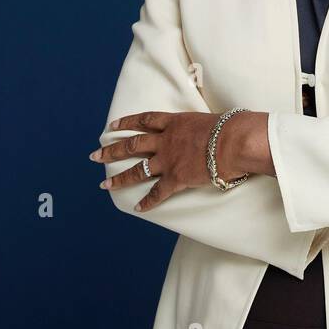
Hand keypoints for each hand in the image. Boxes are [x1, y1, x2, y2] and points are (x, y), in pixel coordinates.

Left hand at [90, 110, 253, 211]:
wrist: (233, 141)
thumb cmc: (230, 127)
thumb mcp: (211, 119)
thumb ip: (202, 126)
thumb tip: (210, 129)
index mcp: (173, 123)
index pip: (144, 121)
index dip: (127, 123)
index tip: (112, 126)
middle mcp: (165, 140)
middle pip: (132, 145)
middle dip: (111, 151)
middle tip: (95, 156)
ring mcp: (168, 160)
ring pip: (137, 170)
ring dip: (119, 178)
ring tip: (104, 184)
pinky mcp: (176, 178)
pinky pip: (158, 193)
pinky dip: (148, 202)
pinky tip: (139, 208)